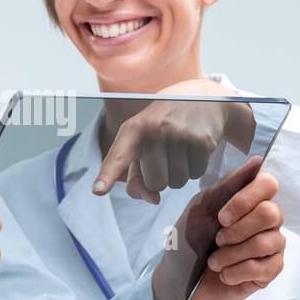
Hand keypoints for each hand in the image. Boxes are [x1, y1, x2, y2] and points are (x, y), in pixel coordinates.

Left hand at [94, 81, 253, 202]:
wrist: (202, 99)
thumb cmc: (165, 127)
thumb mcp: (144, 143)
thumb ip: (137, 176)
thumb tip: (153, 199)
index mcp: (133, 128)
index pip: (118, 156)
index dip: (107, 175)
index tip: (98, 190)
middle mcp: (154, 128)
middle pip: (155, 183)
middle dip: (161, 176)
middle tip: (167, 152)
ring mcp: (179, 133)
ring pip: (176, 183)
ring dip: (179, 173)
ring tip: (181, 148)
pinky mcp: (201, 140)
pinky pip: (195, 174)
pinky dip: (195, 167)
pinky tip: (194, 148)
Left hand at [154, 160, 283, 299]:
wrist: (179, 279)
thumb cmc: (190, 239)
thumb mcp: (202, 208)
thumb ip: (229, 185)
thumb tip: (258, 160)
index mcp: (251, 200)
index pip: (269, 184)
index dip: (246, 200)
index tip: (222, 216)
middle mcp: (267, 220)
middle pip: (272, 213)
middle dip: (238, 230)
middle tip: (218, 239)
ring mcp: (272, 245)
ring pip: (268, 242)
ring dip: (232, 254)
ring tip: (214, 261)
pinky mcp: (270, 271)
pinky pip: (266, 267)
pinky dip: (237, 272)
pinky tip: (224, 274)